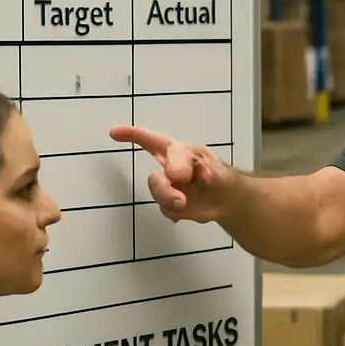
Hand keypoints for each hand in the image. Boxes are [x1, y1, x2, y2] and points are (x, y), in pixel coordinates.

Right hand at [109, 125, 237, 223]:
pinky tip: (187, 210)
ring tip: (185, 203)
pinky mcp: (170, 205)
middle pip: (154, 178)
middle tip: (181, 199)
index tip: (114, 133)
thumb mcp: (210, 165)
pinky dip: (175, 212)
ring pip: (157, 193)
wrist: (229, 200)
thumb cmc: (220, 175)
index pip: (151, 140)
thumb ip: (191, 166)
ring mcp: (168, 187)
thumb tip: (174, 176)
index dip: (132, 135)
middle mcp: (168, 169)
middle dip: (165, 189)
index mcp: (176, 152)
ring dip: (169, 199)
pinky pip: (165, 209)